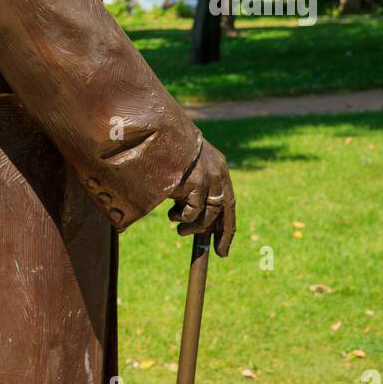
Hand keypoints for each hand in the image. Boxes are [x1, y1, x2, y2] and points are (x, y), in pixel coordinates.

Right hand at [169, 138, 234, 256]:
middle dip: (224, 234)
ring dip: (194, 228)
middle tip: (220, 252)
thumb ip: (193, 185)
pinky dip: (183, 217)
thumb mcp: (184, 166)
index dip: (226, 224)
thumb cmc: (164, 149)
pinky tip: (171, 214)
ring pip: (208, 215)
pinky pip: (193, 212)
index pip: (228, 200)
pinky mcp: (195, 183)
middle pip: (225, 210)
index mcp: (218, 165)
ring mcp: (208, 178)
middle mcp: (218, 172)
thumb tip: (195, 218)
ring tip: (180, 230)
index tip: (223, 242)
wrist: (154, 131)